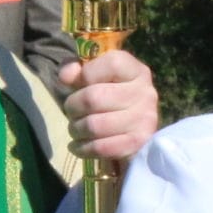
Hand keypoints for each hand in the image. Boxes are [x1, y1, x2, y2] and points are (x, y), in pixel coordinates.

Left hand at [57, 47, 159, 162]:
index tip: (80, 84)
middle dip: (73, 107)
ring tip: (75, 129)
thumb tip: (66, 76)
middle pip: (94, 97)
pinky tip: (78, 146)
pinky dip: (82, 148)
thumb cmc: (110, 101)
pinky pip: (101, 147)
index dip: (87, 74)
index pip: (111, 64)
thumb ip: (78, 71)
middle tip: (72, 113)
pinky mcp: (138, 144)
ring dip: (76, 129)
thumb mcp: (95, 79)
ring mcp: (144, 120)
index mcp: (137, 72)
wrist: (133, 134)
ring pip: (94, 125)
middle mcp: (146, 93)